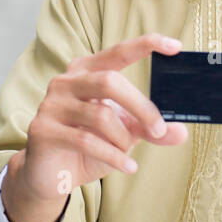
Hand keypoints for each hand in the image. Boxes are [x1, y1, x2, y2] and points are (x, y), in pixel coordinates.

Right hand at [1, 33, 188, 221]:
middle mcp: (66, 82)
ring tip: (128, 153)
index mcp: (86, 72)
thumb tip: (179, 132)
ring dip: (122, 138)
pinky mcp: (42, 130)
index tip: (175, 46)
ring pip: (100, 115)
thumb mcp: (123, 136)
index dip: (146, 45)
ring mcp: (51, 105)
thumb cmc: (87, 147)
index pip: (118, 52)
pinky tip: (127, 167)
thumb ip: (148, 129)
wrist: (51, 176)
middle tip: (158, 129)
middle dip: (140, 106)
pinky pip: (86, 140)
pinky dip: (113, 156)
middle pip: (110, 81)